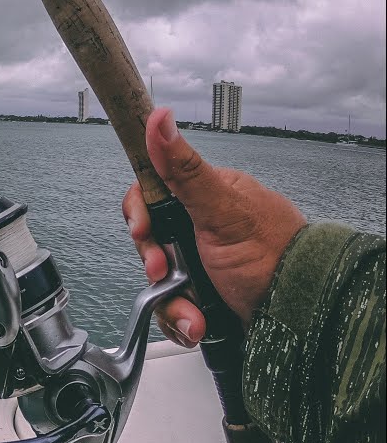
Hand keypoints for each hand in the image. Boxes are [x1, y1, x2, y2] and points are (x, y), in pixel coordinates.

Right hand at [122, 108, 305, 346]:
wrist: (302, 313)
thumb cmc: (271, 255)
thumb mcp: (221, 210)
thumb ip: (185, 169)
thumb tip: (159, 118)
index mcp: (205, 197)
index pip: (151, 194)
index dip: (140, 215)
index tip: (143, 231)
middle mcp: (201, 227)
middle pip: (150, 240)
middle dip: (154, 264)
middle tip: (164, 274)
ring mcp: (201, 262)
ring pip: (158, 278)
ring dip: (169, 301)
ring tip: (193, 314)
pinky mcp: (204, 293)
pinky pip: (173, 305)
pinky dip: (180, 318)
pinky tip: (197, 324)